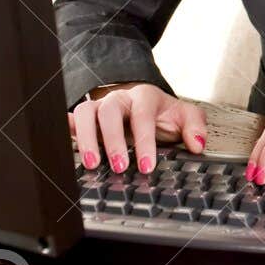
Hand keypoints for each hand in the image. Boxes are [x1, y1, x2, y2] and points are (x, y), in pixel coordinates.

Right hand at [68, 83, 206, 173]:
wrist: (143, 103)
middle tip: (118, 167)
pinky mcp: (87, 118)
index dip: (144, 142)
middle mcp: (119, 99)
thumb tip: (197, 145)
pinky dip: (67, 128)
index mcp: (144, 96)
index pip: (142, 116)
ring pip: (86, 112)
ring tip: (91, 163)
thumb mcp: (184, 116)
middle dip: (113, 140)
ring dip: (87, 137)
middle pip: (110, 111)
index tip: (146, 166)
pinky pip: (72, 118)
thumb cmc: (162, 114)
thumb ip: (195, 127)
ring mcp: (100, 106)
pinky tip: (66, 141)